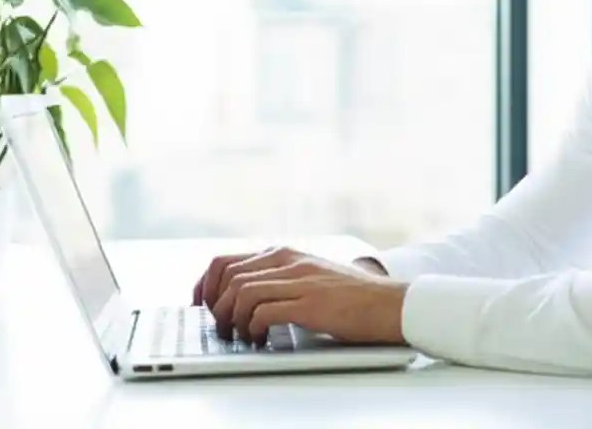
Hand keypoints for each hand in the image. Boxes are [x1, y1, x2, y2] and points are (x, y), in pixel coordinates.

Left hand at [191, 246, 408, 344]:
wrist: (389, 304)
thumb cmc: (352, 297)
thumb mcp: (310, 276)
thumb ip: (281, 279)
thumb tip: (243, 297)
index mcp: (285, 254)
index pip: (226, 261)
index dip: (205, 285)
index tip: (201, 305)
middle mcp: (288, 262)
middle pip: (228, 276)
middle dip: (215, 305)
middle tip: (219, 327)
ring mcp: (299, 281)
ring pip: (241, 292)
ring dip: (231, 318)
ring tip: (237, 335)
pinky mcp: (309, 304)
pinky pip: (264, 312)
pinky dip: (252, 327)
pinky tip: (257, 338)